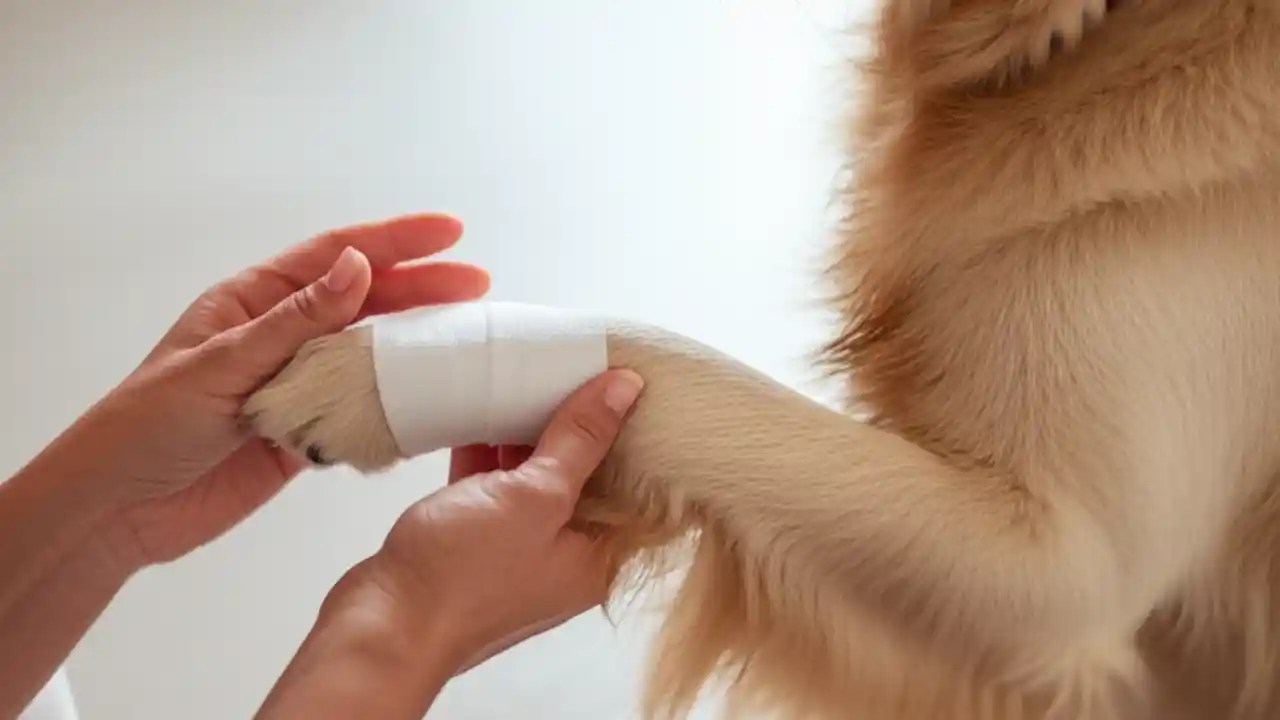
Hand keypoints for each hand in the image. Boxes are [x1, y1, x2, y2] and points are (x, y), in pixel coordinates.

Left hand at [87, 213, 488, 567]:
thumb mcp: (223, 364)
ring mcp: (296, 386)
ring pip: (368, 355)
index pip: (335, 257)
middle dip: (422, 289)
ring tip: (466, 339)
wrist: (117, 511)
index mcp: (253, 303)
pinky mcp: (303, 435)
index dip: (395, 240)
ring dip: (414, 346)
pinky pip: (359, 411)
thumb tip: (360, 266)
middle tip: (477, 286)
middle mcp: (281, 337)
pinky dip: (393, 405)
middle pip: (364, 302)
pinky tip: (429, 399)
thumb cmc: (149, 425)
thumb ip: (297, 321)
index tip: (450, 231)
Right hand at [349, 369, 642, 672]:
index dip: (634, 433)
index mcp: (598, 556)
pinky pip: (491, 484)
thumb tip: (625, 389)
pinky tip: (480, 408)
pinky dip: (488, 451)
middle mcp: (564, 555)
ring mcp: (516, 548)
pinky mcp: (473, 540)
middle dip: (578, 424)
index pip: (635, 484)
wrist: (381, 625)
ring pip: (534, 477)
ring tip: (528, 375)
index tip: (629, 379)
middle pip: (585, 476)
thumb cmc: (462, 576)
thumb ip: (580, 440)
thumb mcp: (534, 495)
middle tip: (578, 364)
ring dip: (528, 432)